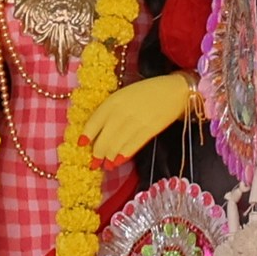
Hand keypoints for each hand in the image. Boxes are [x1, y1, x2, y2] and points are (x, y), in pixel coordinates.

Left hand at [82, 72, 198, 160]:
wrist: (174, 91)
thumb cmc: (147, 91)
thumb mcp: (124, 94)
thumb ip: (111, 110)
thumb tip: (100, 131)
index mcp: (113, 101)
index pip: (94, 121)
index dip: (87, 135)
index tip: (82, 144)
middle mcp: (122, 112)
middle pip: (104, 138)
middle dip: (97, 153)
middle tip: (94, 161)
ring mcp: (136, 122)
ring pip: (116, 145)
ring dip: (109, 158)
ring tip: (106, 164)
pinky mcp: (149, 131)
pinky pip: (132, 146)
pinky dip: (123, 156)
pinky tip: (118, 161)